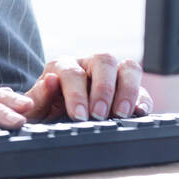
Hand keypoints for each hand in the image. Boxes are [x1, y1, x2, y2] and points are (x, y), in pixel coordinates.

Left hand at [21, 54, 153, 121]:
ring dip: (127, 90)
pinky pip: (143, 89)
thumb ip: (36, 98)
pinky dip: (143, 100)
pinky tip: (138, 113)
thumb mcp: (34, 108)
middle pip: (104, 61)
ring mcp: (111, 76)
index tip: (79, 116)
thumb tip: (49, 82)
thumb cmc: (44, 111)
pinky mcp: (128, 90)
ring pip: (128, 68)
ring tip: (121, 114)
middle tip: (99, 114)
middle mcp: (88, 65)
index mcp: (62, 66)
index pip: (72, 73)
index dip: (76, 94)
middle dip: (103, 88)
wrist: (53, 117)